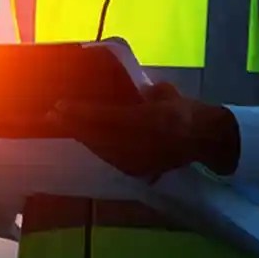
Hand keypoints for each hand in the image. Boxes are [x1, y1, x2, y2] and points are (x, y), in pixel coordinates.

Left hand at [46, 81, 239, 178]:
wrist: (207, 141)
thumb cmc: (186, 111)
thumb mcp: (166, 94)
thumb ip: (145, 90)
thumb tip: (132, 87)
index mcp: (150, 120)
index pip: (106, 117)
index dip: (81, 112)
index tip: (60, 105)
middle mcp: (142, 143)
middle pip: (97, 135)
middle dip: (73, 126)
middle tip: (51, 114)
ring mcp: (139, 160)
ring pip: (100, 149)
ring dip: (81, 137)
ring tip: (64, 125)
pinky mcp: (139, 170)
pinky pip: (110, 159)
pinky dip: (96, 148)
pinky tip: (85, 139)